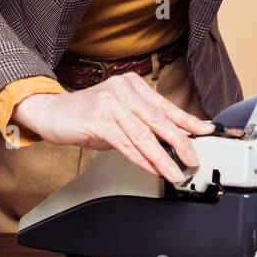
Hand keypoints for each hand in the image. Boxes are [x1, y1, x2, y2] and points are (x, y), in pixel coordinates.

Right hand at [11, 72, 216, 181]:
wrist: (51, 112)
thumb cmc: (87, 115)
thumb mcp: (119, 113)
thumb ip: (142, 123)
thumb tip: (172, 141)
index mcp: (132, 84)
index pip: (166, 105)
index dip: (188, 120)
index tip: (206, 131)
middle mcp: (122, 90)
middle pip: (158, 119)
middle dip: (181, 142)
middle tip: (193, 159)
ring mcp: (110, 103)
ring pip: (144, 135)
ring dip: (163, 157)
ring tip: (175, 172)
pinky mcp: (98, 120)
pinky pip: (126, 143)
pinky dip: (142, 159)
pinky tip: (152, 168)